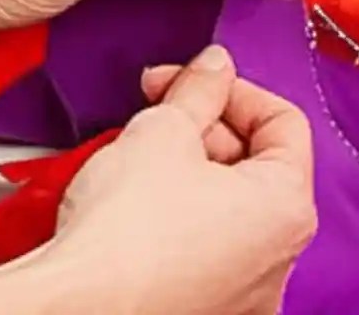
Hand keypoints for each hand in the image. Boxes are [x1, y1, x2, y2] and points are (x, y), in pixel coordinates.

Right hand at [20, 45, 317, 314]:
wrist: (71, 306)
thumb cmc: (120, 236)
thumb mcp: (163, 130)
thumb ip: (200, 88)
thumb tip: (214, 69)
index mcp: (287, 210)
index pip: (283, 122)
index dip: (233, 90)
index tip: (195, 79)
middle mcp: (279, 261)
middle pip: (256, 167)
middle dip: (206, 130)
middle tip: (158, 110)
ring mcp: (245, 296)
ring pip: (227, 209)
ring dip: (190, 173)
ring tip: (141, 162)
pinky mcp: (207, 312)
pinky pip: (204, 250)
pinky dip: (179, 222)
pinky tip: (139, 212)